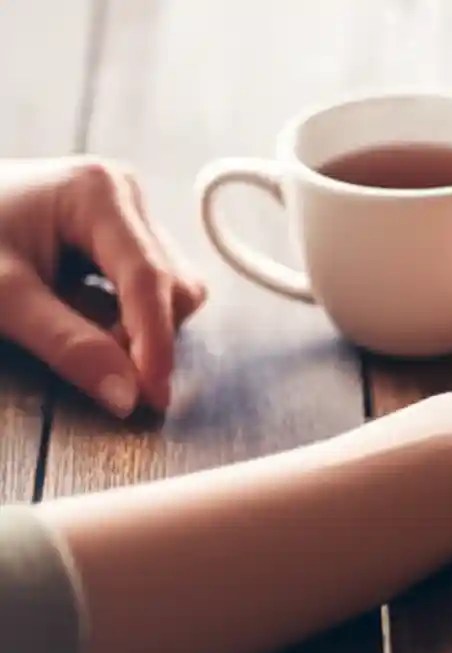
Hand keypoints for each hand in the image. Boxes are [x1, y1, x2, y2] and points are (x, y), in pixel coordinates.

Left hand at [0, 157, 205, 415]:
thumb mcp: (1, 299)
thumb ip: (66, 344)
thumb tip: (128, 397)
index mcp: (100, 192)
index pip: (147, 278)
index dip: (154, 341)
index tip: (151, 397)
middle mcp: (126, 195)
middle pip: (172, 286)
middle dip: (142, 336)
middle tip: (91, 367)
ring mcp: (128, 214)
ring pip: (171, 291)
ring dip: (136, 329)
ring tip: (71, 330)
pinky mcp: (122, 236)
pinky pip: (152, 289)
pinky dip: (125, 318)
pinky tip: (81, 316)